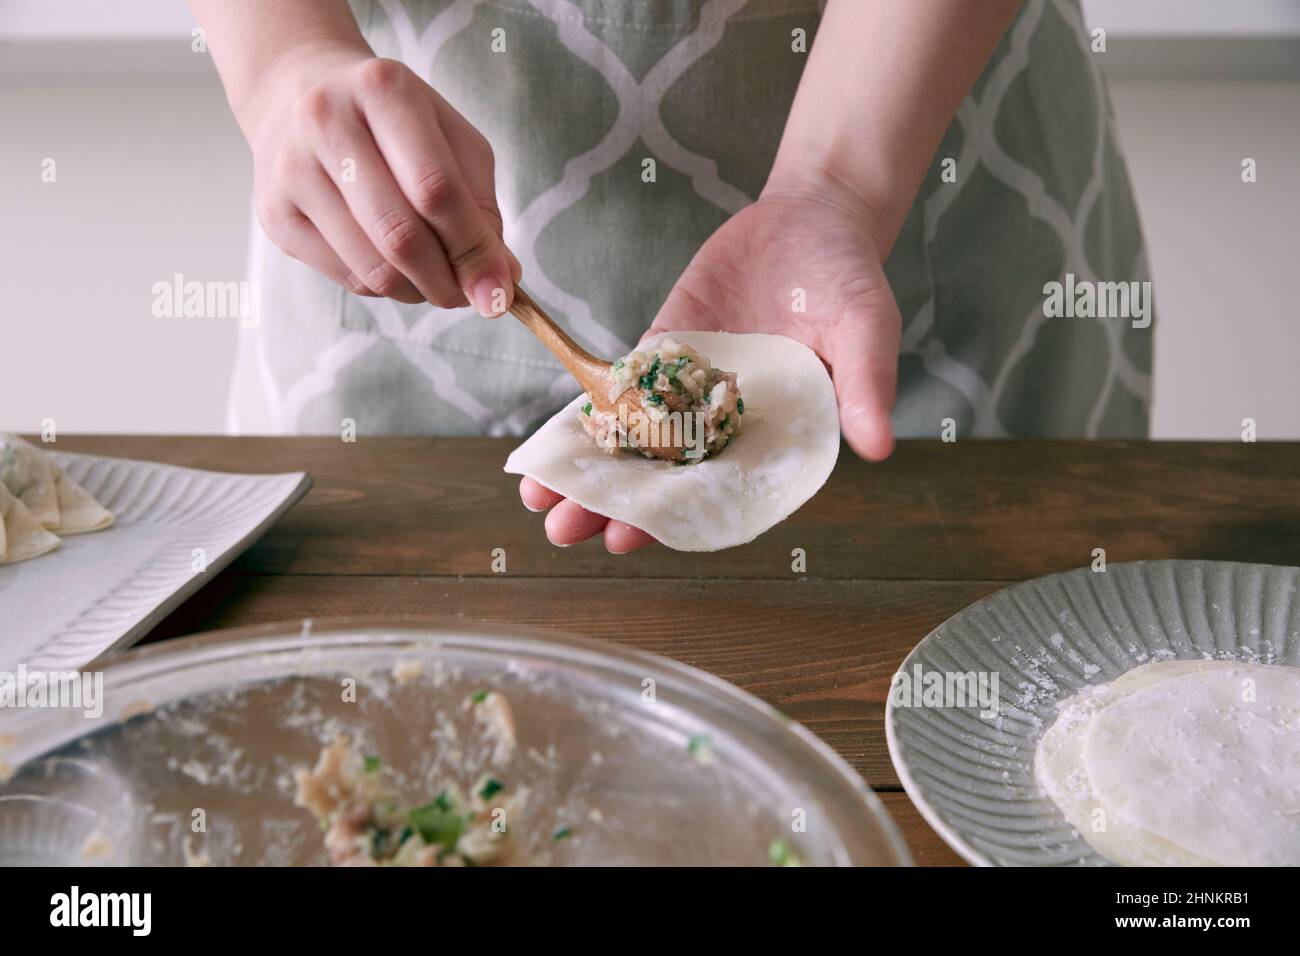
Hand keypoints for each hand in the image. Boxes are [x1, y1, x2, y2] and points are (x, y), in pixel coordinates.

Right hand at [238, 41, 517, 313]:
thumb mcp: (450, 139)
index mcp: (382, 89)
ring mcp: (291, 170)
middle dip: (447, 282)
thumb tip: (498, 284)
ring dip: (418, 292)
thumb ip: (481, 207)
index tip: (501, 291)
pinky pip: (347, 278)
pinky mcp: (274, 216)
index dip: (474, 249)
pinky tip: (395, 267)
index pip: (436, 189)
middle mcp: (326, 122)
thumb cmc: (392, 122)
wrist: (297, 94)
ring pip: (372, 269)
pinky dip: (385, 288)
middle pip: (400, 235)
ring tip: (436, 280)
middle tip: (470, 295)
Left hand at [521, 168, 902, 551]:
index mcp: (778, 438)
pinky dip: (586, 416)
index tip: (630, 537)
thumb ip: (864, 384)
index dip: (674, 518)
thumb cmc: (848, 276)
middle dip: (615, 504)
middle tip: (565, 529)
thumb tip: (878, 446)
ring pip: (634, 444)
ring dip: (590, 472)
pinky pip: (621, 391)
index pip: (721, 493)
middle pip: (666, 480)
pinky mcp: (664, 353)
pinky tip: (549, 438)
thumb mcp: (866, 326)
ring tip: (538, 498)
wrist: (811, 217)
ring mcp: (690, 391)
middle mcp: (729, 426)